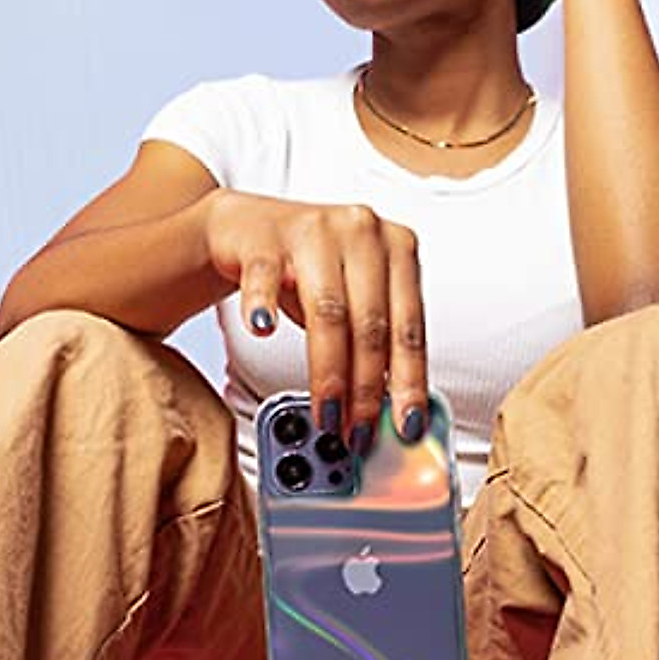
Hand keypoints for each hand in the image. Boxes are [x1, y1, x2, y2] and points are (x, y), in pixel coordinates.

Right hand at [203, 190, 426, 451]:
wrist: (248, 228)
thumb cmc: (310, 270)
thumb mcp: (355, 296)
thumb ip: (378, 341)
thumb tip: (393, 409)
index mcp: (398, 246)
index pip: (410, 325)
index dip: (410, 380)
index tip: (408, 423)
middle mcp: (363, 231)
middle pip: (371, 324)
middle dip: (367, 389)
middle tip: (359, 431)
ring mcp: (314, 230)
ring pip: (327, 313)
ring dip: (328, 373)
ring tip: (327, 415)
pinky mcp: (265, 238)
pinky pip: (264, 278)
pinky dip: (263, 307)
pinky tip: (264, 330)